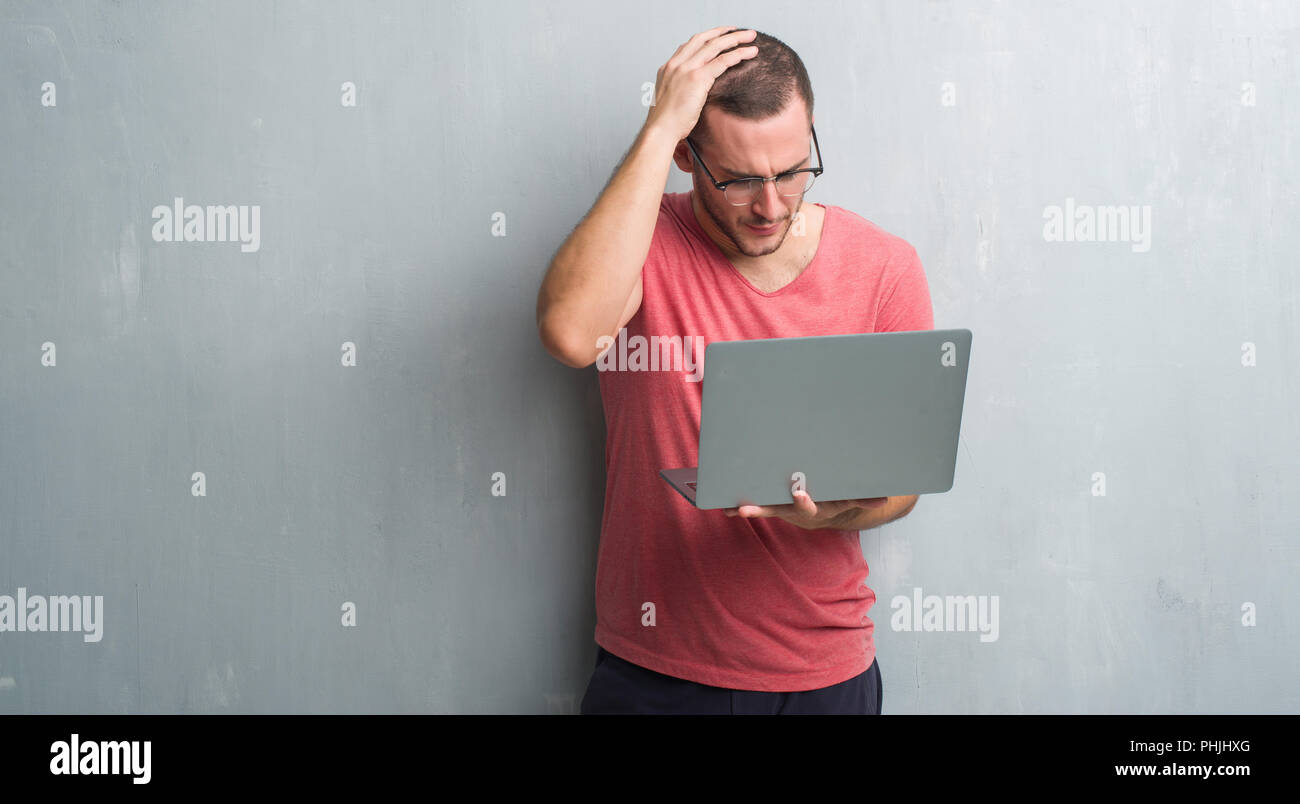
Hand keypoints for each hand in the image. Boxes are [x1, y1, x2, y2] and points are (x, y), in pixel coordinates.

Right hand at [644, 26, 758, 141]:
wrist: (660, 130)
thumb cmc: (665, 124)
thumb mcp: (670, 101)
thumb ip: (680, 90)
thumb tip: (692, 95)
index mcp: (668, 68)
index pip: (690, 45)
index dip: (707, 38)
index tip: (719, 36)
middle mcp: (676, 64)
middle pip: (703, 39)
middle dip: (723, 32)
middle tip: (738, 30)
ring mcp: (686, 69)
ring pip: (715, 45)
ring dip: (735, 38)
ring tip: (751, 36)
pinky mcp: (697, 78)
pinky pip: (723, 61)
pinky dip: (738, 54)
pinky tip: (750, 52)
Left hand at [724, 490, 889, 530]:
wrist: (828, 508)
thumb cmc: (840, 496)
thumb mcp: (852, 497)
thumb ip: (864, 498)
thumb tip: (884, 500)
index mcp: (818, 508)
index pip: (809, 507)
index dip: (804, 502)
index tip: (798, 493)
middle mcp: (799, 511)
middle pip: (782, 510)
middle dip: (763, 509)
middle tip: (747, 509)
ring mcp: (785, 510)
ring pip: (766, 509)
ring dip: (748, 509)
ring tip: (730, 508)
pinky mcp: (775, 507)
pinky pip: (757, 507)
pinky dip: (741, 508)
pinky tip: (725, 507)